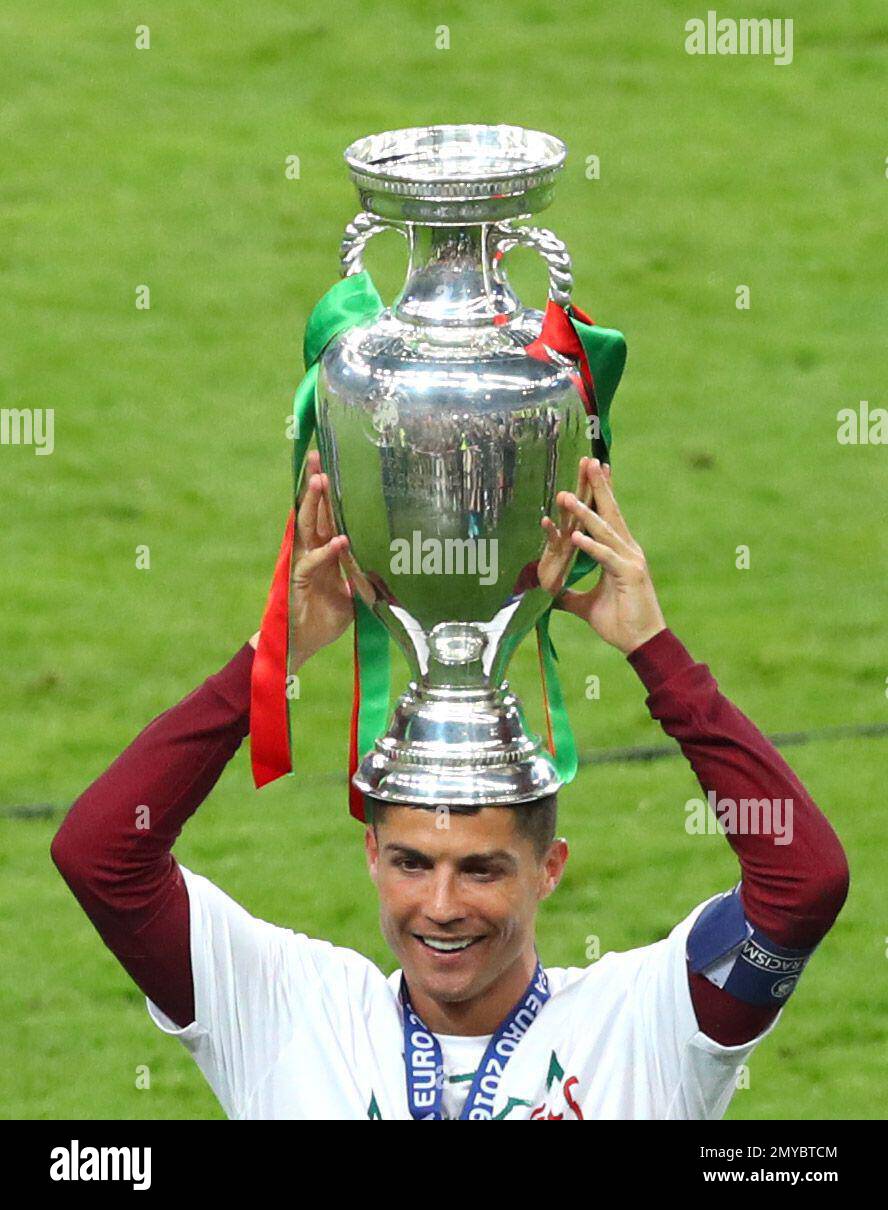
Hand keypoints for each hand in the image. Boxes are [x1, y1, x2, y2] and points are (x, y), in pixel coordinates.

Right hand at [251, 450, 356, 666]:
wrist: (302, 645)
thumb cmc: (325, 619)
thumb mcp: (354, 595)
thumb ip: (365, 577)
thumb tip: (389, 566)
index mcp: (323, 552)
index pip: (326, 516)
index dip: (329, 493)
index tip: (332, 467)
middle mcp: (310, 552)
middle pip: (313, 512)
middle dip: (315, 485)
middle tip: (319, 457)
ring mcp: (302, 565)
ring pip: (307, 529)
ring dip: (314, 506)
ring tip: (320, 481)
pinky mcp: (297, 582)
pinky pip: (312, 563)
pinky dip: (326, 552)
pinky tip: (340, 541)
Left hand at [542, 457, 666, 654]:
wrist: (642, 643)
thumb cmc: (619, 623)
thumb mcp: (586, 606)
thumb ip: (569, 595)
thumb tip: (550, 594)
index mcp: (620, 552)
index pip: (609, 516)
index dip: (602, 492)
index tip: (595, 468)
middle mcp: (628, 550)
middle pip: (611, 512)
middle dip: (598, 487)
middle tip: (589, 461)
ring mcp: (631, 561)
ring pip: (605, 531)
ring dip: (584, 513)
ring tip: (565, 496)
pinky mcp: (630, 575)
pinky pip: (605, 557)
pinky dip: (590, 546)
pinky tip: (576, 537)